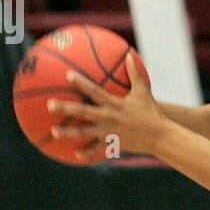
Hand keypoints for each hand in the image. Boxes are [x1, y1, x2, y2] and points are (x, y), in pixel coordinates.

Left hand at [48, 54, 167, 160]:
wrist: (160, 136)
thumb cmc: (151, 112)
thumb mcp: (143, 91)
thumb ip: (135, 73)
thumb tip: (130, 54)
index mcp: (114, 104)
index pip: (94, 91)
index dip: (81, 83)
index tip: (68, 75)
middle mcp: (108, 118)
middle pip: (83, 113)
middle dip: (65, 109)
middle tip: (49, 105)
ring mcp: (108, 132)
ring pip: (84, 133)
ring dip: (68, 133)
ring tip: (54, 131)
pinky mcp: (112, 144)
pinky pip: (96, 150)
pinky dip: (86, 153)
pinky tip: (75, 155)